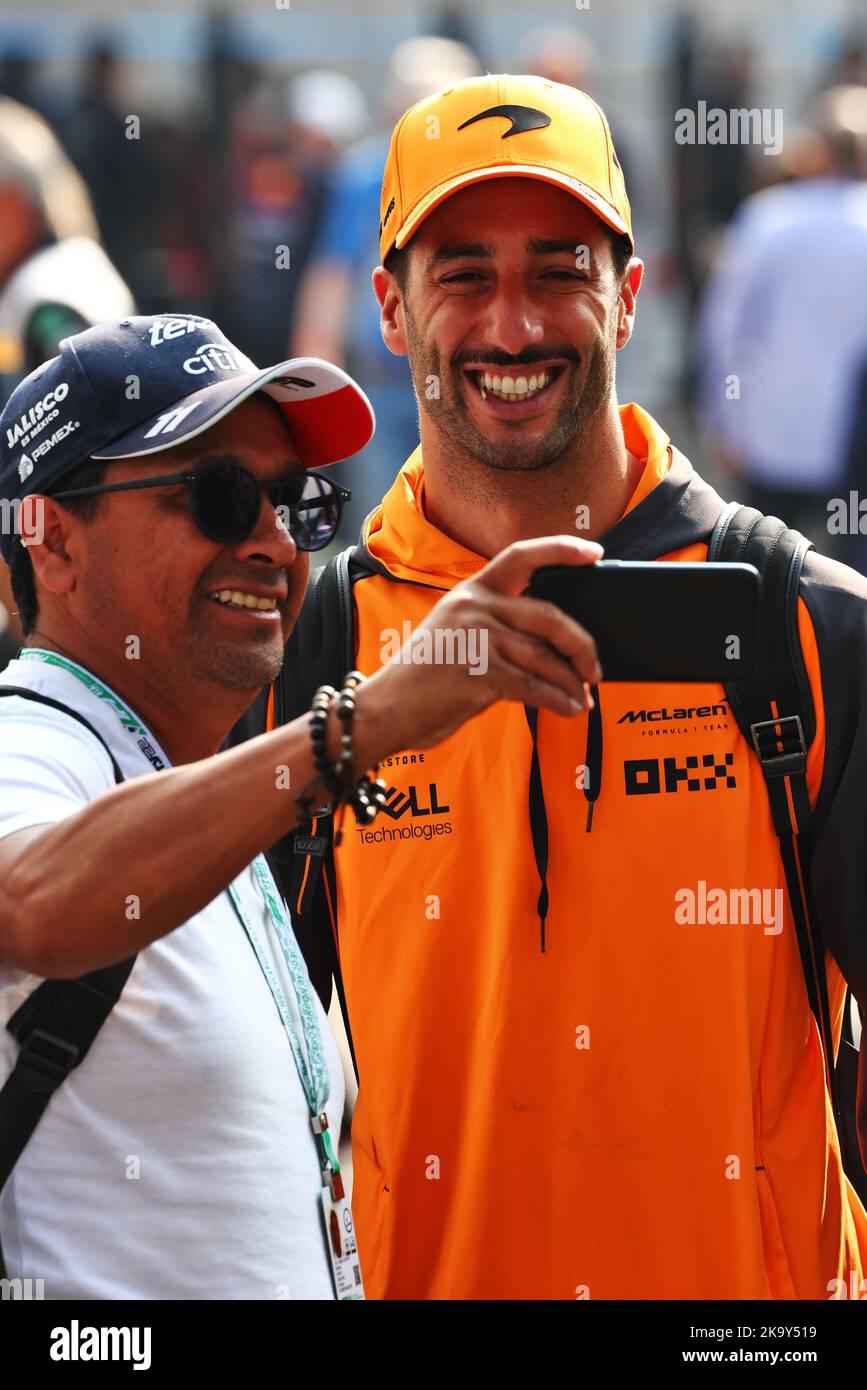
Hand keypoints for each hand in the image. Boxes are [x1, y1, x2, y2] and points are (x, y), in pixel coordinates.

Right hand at [360, 535, 602, 754]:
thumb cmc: (423, 678)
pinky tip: (569, 708)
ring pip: (545, 657)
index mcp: (471, 592)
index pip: (521, 556)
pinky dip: (558, 700)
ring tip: (582, 697)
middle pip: (549, 616)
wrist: (386, 708)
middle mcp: (475, 608)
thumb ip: (496, 626)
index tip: (593, 552)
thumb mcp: (455, 633)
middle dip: (581, 645)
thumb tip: (552, 646)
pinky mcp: (480, 673)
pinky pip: (534, 686)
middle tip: (594, 667)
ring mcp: (477, 639)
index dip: (561, 549)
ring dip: (571, 682)